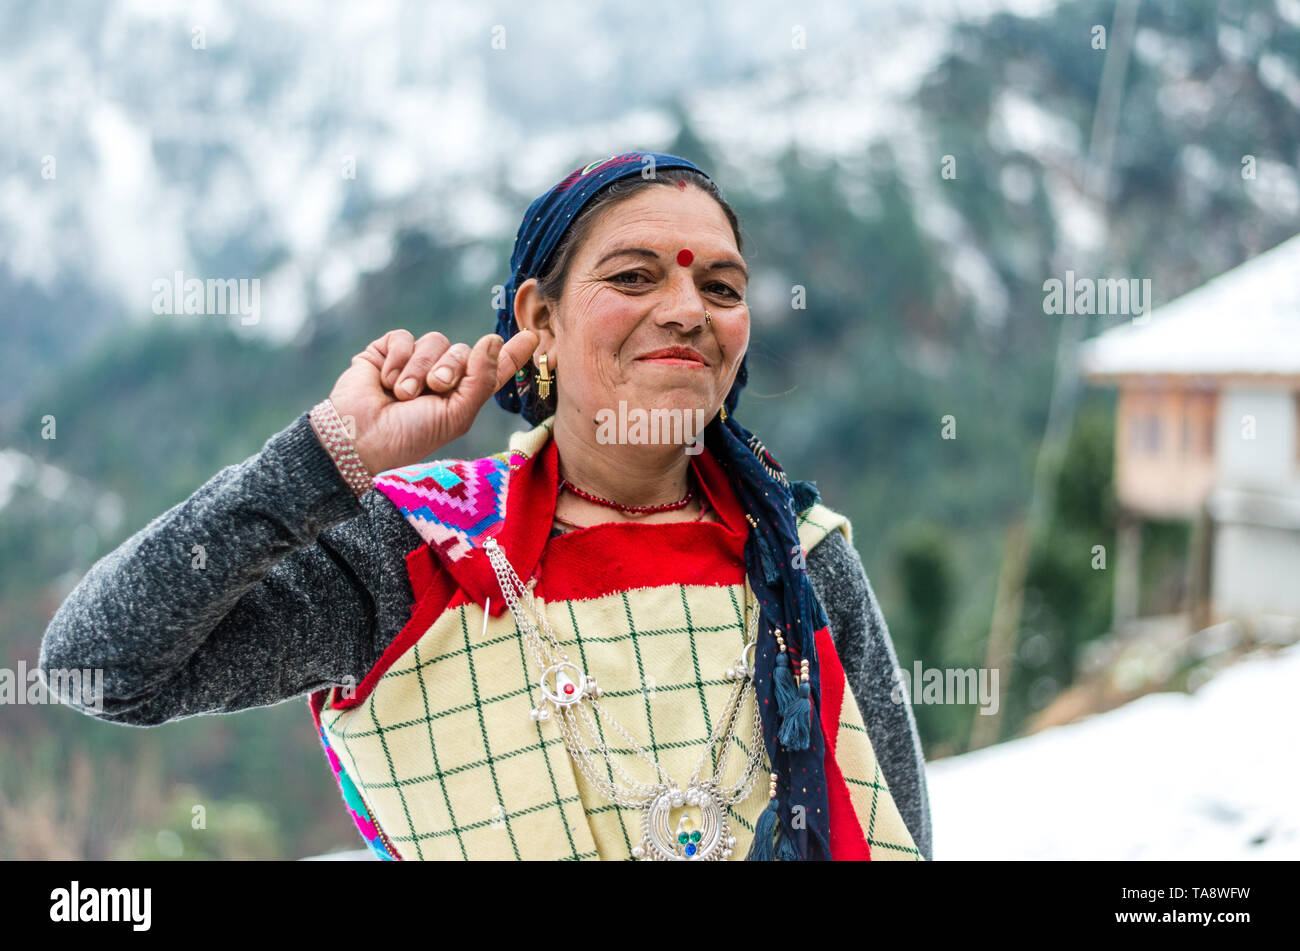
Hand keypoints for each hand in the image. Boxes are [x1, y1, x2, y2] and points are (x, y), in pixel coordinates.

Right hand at [326, 328, 538, 474]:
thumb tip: (492, 338)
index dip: (512, 353)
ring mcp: (414, 363)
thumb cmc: (410, 436)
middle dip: (450, 369)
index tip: (532, 336)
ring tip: (402, 395)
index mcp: (463, 396)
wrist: (360, 438)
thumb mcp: (456, 415)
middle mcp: (441, 376)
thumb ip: (481, 379)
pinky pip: (403, 337)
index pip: (493, 369)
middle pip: (462, 350)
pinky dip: (397, 358)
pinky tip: (385, 381)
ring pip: (434, 341)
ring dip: (419, 369)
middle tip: (434, 389)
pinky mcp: (386, 352)